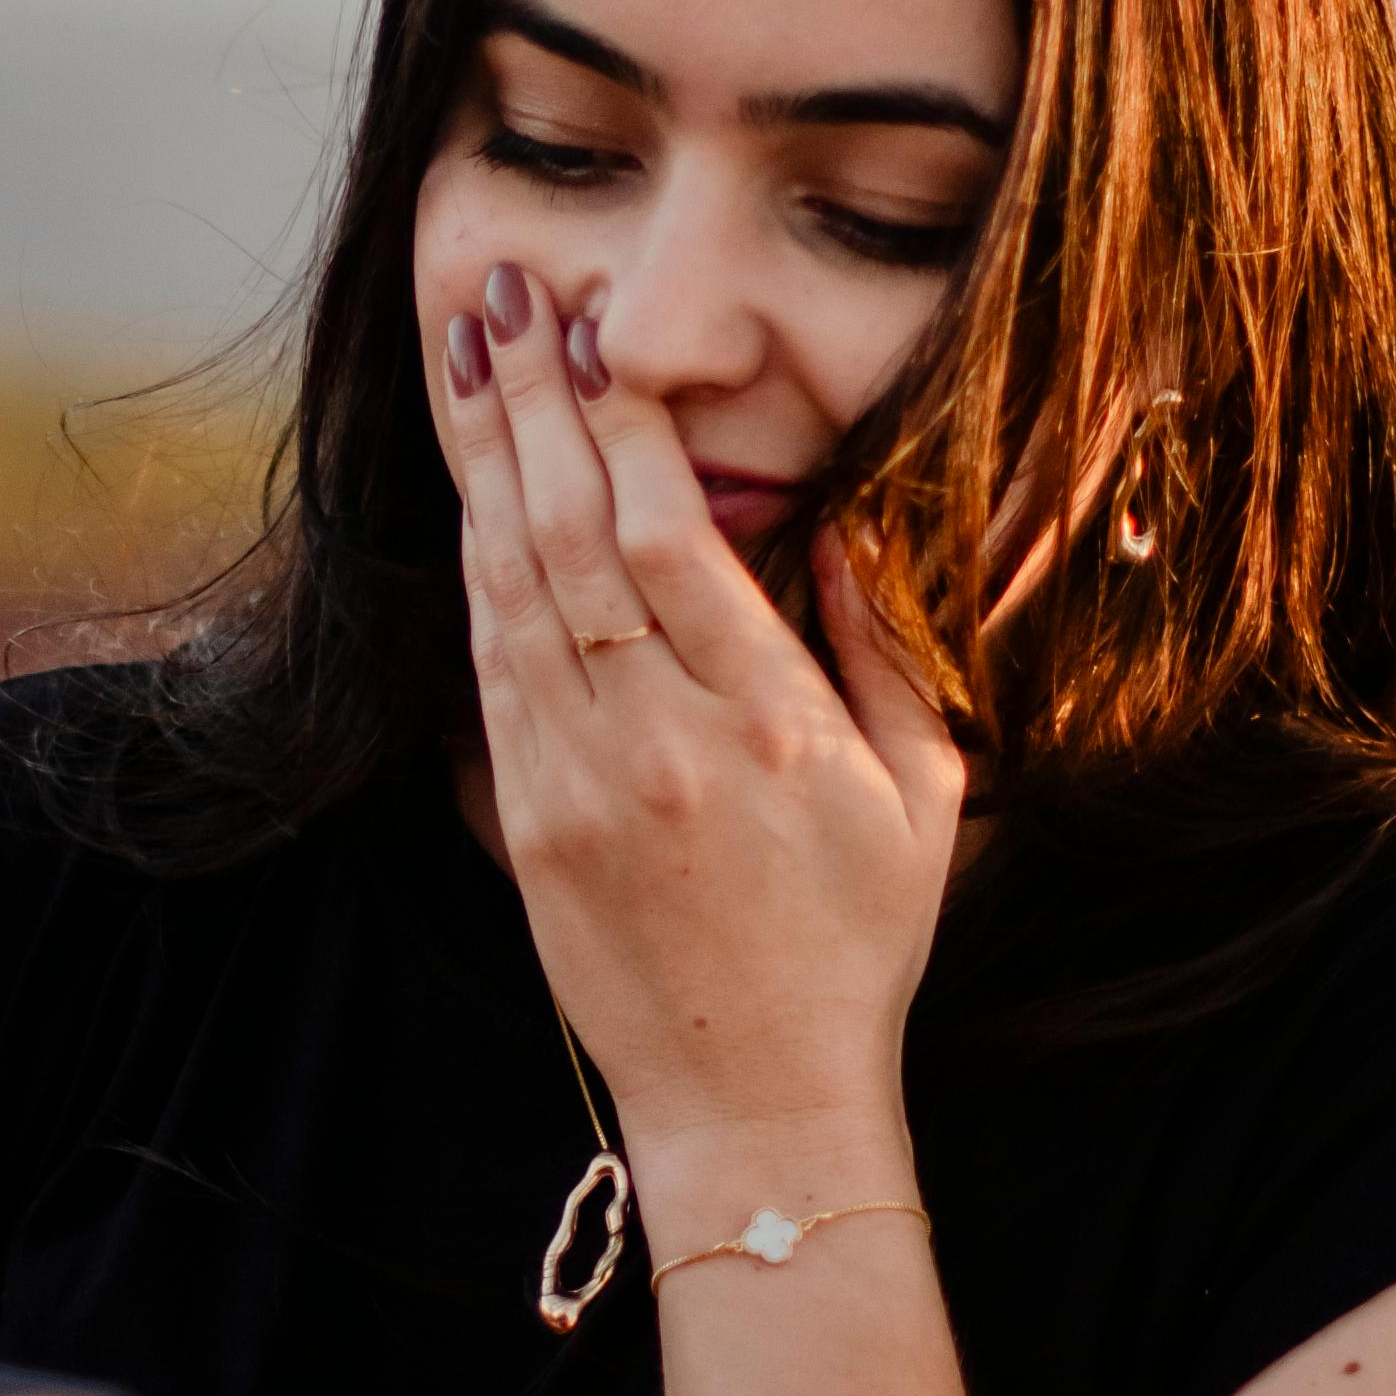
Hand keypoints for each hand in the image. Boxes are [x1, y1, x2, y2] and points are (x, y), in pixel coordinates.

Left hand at [439, 264, 960, 1183]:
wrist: (755, 1100)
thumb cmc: (855, 947)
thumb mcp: (923, 795)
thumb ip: (884, 652)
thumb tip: (841, 526)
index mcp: (768, 726)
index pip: (672, 536)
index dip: (626, 423)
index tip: (605, 335)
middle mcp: (660, 745)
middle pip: (573, 538)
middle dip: (535, 405)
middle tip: (505, 296)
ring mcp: (578, 786)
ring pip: (513, 591)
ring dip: (488, 465)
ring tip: (471, 358)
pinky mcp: (527, 824)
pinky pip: (489, 672)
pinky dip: (475, 572)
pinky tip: (472, 496)